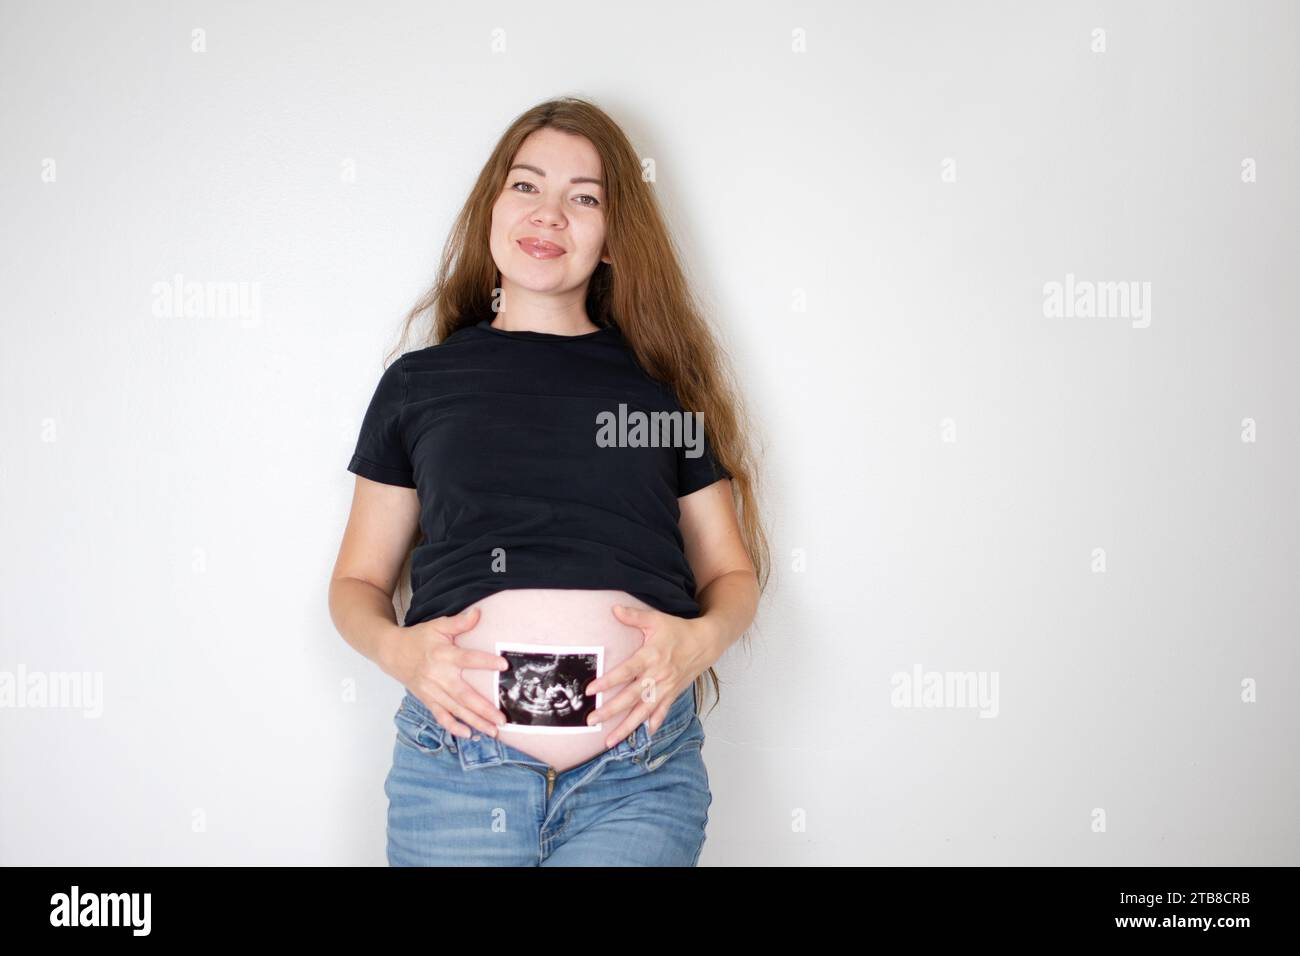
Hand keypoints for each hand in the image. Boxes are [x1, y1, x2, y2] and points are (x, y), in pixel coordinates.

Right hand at [394, 607, 508, 739]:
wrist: (391, 652)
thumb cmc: (419, 638)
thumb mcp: (438, 626)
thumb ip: (459, 622)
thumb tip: (479, 613)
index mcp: (444, 655)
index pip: (468, 659)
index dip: (485, 661)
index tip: (504, 666)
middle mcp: (439, 676)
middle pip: (464, 694)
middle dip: (484, 708)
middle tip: (502, 719)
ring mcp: (432, 691)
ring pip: (456, 709)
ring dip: (475, 721)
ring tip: (493, 731)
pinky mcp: (427, 700)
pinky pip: (441, 716)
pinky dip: (453, 727)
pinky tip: (469, 734)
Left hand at [584, 604, 718, 748]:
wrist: (706, 642)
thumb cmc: (679, 630)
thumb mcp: (656, 619)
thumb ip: (634, 616)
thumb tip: (613, 609)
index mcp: (650, 657)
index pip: (625, 672)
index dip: (608, 681)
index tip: (591, 690)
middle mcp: (657, 676)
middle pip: (630, 697)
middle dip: (610, 711)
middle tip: (591, 721)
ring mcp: (666, 687)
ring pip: (643, 711)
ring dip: (627, 727)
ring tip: (610, 740)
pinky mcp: (673, 693)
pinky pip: (662, 712)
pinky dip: (654, 723)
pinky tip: (644, 735)